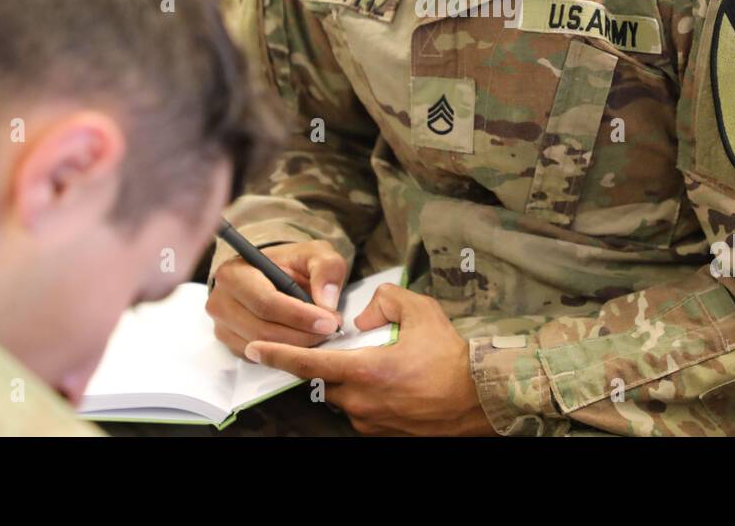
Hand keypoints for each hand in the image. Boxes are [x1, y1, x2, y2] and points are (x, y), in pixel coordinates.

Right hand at [206, 240, 344, 354]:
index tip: (329, 322)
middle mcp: (221, 301)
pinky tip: (304, 340)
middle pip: (263, 330)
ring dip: (296, 346)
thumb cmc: (292, 263)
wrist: (274, 273)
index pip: (266, 303)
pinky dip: (285, 353)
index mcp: (234, 273)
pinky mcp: (231, 344)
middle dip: (302, 334)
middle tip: (331, 329)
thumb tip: (326, 301)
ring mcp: (223, 326)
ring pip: (262, 348)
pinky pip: (260, 358)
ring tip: (321, 333)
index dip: (300, 316)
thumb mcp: (315, 255)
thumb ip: (326, 270)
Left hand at [247, 284, 496, 435]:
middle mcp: (361, 401)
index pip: (308, 363)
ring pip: (345, 396)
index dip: (278, 355)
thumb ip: (385, 300)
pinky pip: (364, 411)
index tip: (254, 350)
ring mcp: (370, 422)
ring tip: (387, 366)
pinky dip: (371, 395)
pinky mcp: (382, 434)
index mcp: (365, 372)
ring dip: (353, 380)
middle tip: (358, 348)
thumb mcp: (422, 311)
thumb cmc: (452, 358)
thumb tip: (364, 315)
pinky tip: (396, 385)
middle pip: (326, 380)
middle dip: (331, 363)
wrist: (480, 399)